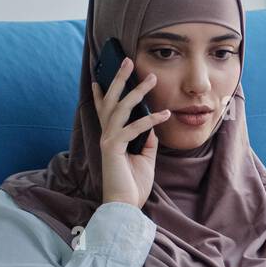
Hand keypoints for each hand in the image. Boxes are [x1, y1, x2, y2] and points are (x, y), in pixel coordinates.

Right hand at [91, 56, 170, 208]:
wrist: (125, 205)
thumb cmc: (133, 183)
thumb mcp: (145, 158)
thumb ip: (147, 141)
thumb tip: (153, 127)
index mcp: (111, 137)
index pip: (104, 110)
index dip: (102, 93)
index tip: (101, 77)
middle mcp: (106, 135)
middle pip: (110, 101)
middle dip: (118, 79)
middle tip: (127, 61)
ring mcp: (108, 140)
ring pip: (121, 108)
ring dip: (137, 91)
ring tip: (151, 78)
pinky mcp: (113, 147)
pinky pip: (134, 128)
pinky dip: (150, 120)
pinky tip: (165, 113)